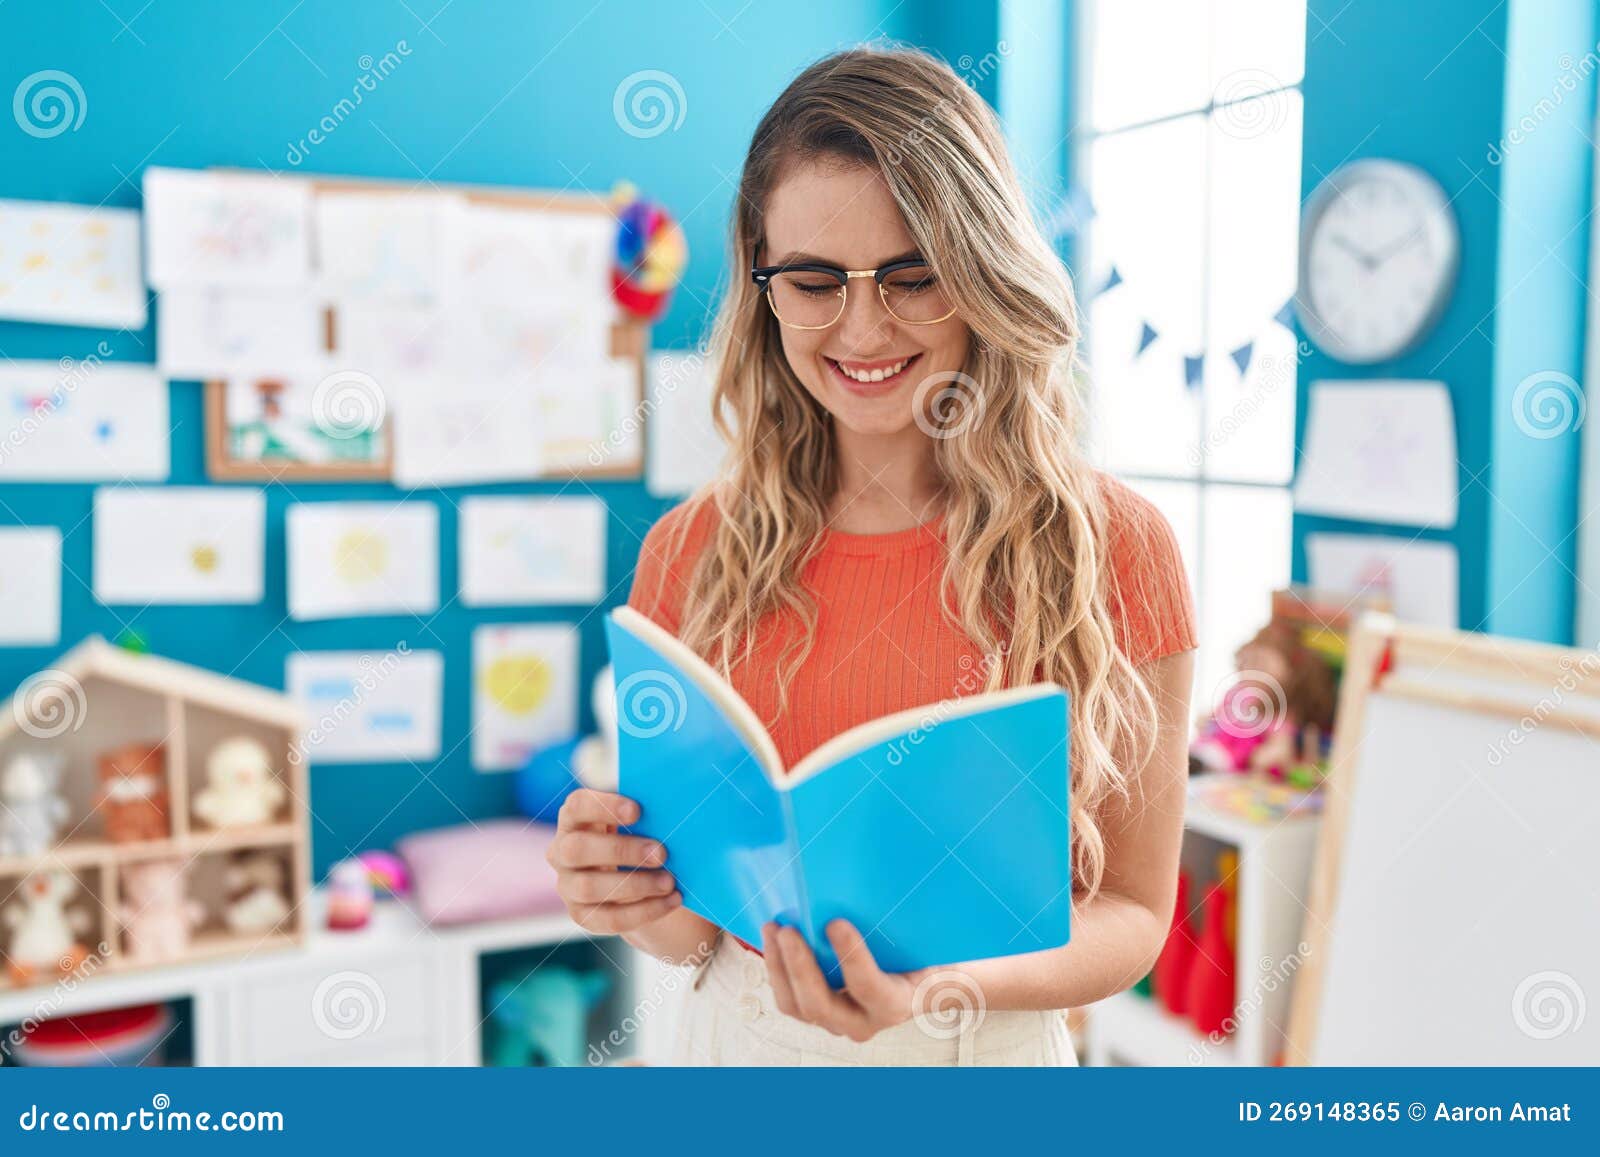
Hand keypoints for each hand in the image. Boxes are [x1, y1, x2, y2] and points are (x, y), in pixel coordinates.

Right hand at [548, 789, 682, 933]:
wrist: (633, 876)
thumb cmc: (635, 835)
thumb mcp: (634, 820)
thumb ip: (645, 813)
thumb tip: (670, 810)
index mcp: (573, 819)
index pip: (576, 806)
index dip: (604, 806)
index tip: (638, 811)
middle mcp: (561, 852)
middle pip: (577, 849)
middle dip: (621, 851)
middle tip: (661, 853)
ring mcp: (567, 886)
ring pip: (589, 888)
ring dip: (635, 884)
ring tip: (669, 882)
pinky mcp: (581, 915)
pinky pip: (609, 918)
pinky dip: (644, 910)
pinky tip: (671, 900)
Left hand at [762, 919, 922, 1042]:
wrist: (929, 985)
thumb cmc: (929, 958)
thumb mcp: (928, 943)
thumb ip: (909, 926)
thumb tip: (886, 879)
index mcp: (895, 1004)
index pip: (869, 988)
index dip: (851, 958)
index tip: (836, 923)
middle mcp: (863, 1022)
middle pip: (820, 1006)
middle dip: (799, 967)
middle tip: (789, 929)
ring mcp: (838, 1020)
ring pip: (797, 1006)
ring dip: (779, 967)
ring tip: (773, 929)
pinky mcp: (820, 1011)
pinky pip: (791, 998)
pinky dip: (778, 968)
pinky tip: (773, 938)